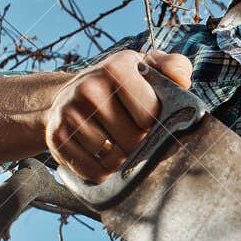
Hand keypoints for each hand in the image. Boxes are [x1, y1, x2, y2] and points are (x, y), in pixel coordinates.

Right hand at [45, 49, 192, 183]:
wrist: (71, 96)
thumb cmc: (122, 87)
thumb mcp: (148, 68)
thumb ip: (174, 67)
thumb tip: (183, 83)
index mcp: (117, 67)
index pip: (151, 115)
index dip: (156, 125)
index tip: (151, 122)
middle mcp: (89, 87)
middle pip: (133, 140)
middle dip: (141, 146)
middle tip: (137, 139)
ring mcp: (69, 113)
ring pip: (113, 158)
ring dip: (123, 161)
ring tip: (122, 148)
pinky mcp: (57, 137)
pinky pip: (92, 171)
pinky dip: (104, 173)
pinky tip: (105, 159)